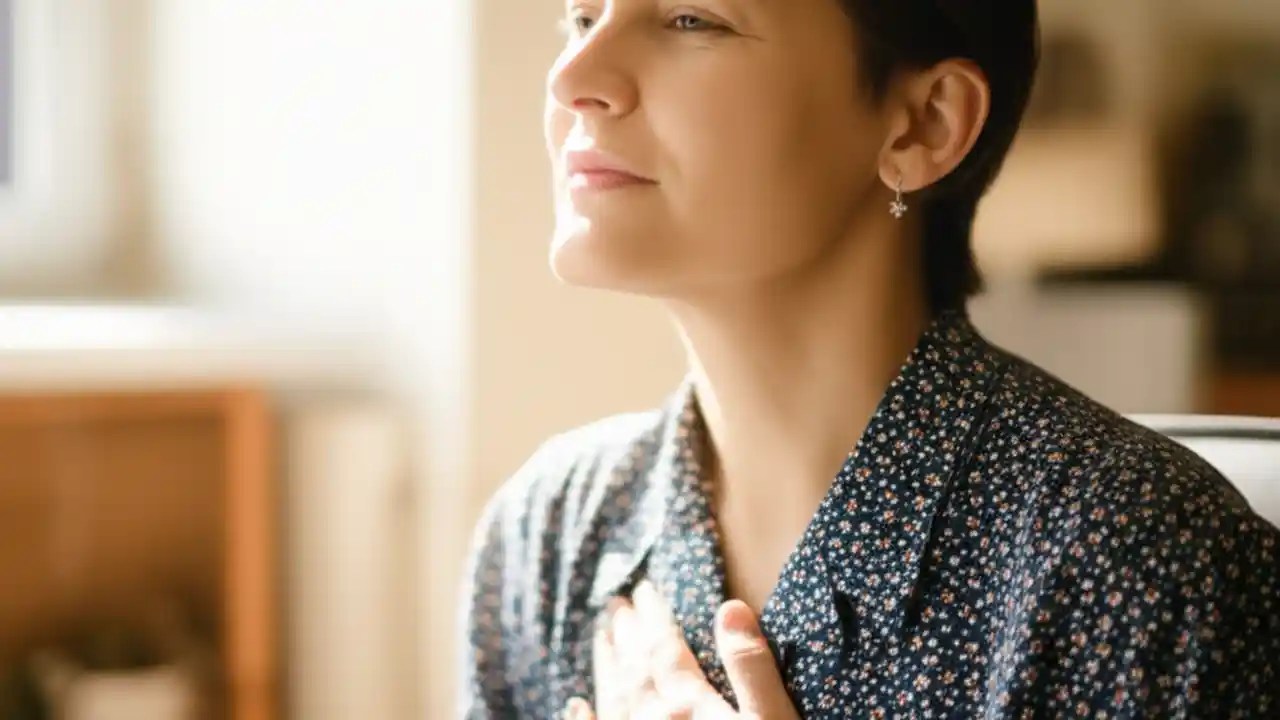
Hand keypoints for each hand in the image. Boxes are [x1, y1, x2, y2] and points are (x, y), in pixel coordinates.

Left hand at [563, 580, 799, 719]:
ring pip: (612, 701)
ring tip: (600, 635)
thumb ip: (752, 669)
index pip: (664, 650)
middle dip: (625, 634)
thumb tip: (730, 608)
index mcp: (690, 710)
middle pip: (633, 671)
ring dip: (605, 666)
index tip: (643, 588)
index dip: (653, 616)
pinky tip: (574, 704)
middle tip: (615, 603)